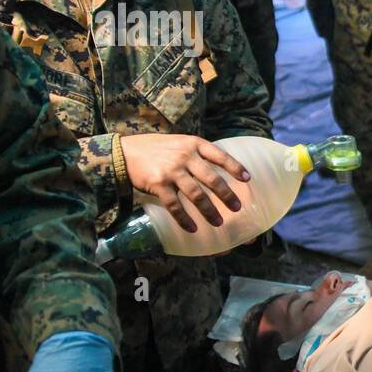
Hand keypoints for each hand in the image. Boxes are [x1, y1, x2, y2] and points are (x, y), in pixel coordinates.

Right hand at [119, 133, 249, 232]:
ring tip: (218, 222)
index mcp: (193, 144)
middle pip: (212, 179)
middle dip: (227, 196)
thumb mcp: (179, 142)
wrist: (123, 152)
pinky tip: (193, 228)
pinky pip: (175, 205)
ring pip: (196, 195)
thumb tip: (217, 169)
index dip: (235, 167)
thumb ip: (196, 153)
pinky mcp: (158, 184)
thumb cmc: (155, 148)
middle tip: (237, 208)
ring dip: (209, 211)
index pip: (220, 155)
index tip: (247, 179)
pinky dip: (185, 219)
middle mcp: (185, 156)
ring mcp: (172, 171)